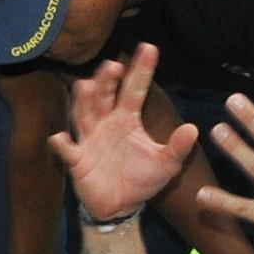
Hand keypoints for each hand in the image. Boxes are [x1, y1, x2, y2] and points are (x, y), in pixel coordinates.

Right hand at [53, 43, 198, 225]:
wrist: (120, 206)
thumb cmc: (141, 180)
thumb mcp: (166, 165)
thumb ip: (177, 147)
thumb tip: (193, 128)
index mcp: (128, 119)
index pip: (135, 89)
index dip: (142, 69)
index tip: (149, 47)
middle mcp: (106, 122)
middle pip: (105, 95)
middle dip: (107, 80)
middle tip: (114, 66)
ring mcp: (90, 139)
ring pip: (84, 115)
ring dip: (84, 101)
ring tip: (88, 87)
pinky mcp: (78, 160)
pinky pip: (68, 151)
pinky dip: (63, 145)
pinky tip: (60, 139)